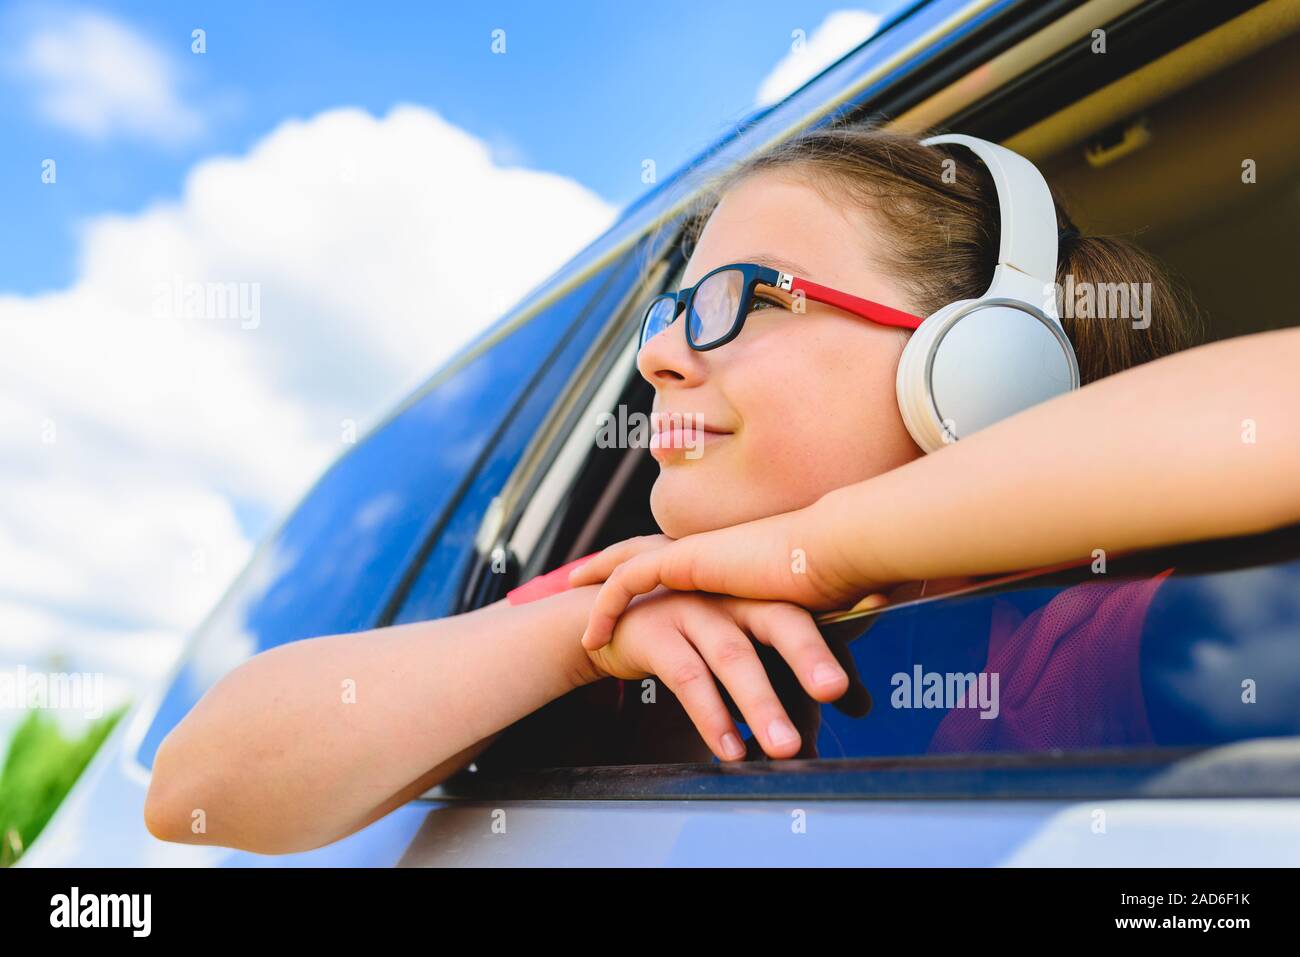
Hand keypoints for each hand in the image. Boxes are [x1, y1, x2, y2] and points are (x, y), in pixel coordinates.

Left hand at [570, 491, 892, 649]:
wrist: (839, 548)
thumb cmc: (838, 574)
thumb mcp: (805, 605)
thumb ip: (794, 622)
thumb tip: (822, 629)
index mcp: (728, 557)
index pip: (675, 558)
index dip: (645, 565)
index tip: (622, 579)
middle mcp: (706, 549)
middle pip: (638, 551)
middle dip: (601, 564)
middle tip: (570, 578)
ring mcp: (695, 552)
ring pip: (625, 564)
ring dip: (593, 587)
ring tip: (564, 601)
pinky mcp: (688, 562)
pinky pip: (629, 581)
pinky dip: (606, 606)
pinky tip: (591, 636)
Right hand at [584, 588, 852, 760]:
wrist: (612, 619)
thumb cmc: (694, 634)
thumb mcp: (746, 647)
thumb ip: (796, 675)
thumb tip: (864, 708)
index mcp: (763, 596)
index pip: (812, 619)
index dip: (843, 646)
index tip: (868, 684)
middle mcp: (733, 597)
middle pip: (781, 622)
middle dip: (811, 657)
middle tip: (837, 693)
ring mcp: (693, 611)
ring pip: (735, 657)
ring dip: (761, 706)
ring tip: (786, 750)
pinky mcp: (655, 633)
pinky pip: (688, 677)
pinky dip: (711, 716)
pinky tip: (728, 750)